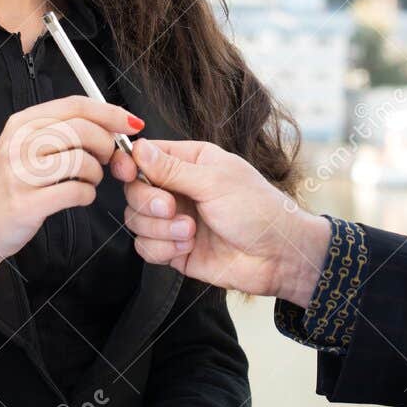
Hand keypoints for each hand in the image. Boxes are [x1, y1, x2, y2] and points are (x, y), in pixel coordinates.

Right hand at [0, 95, 141, 346]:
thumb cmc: (8, 187)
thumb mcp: (24, 147)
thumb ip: (59, 131)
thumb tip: (109, 122)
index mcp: (21, 124)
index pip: (75, 105)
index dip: (110, 112)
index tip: (131, 123)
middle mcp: (19, 144)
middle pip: (82, 130)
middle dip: (106, 145)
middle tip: (108, 159)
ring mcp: (21, 174)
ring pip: (82, 160)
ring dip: (97, 173)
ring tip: (89, 180)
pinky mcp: (26, 203)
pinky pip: (76, 191)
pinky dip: (87, 195)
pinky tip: (80, 196)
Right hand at [108, 138, 329, 305]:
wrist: (278, 257)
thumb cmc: (259, 210)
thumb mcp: (215, 182)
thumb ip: (171, 168)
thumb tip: (137, 149)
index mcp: (191, 161)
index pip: (145, 155)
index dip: (129, 163)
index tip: (128, 172)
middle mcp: (179, 188)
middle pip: (134, 189)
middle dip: (148, 202)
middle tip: (172, 208)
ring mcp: (175, 220)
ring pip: (136, 220)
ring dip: (160, 229)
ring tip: (190, 232)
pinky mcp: (174, 249)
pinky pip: (145, 248)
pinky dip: (162, 249)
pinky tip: (187, 248)